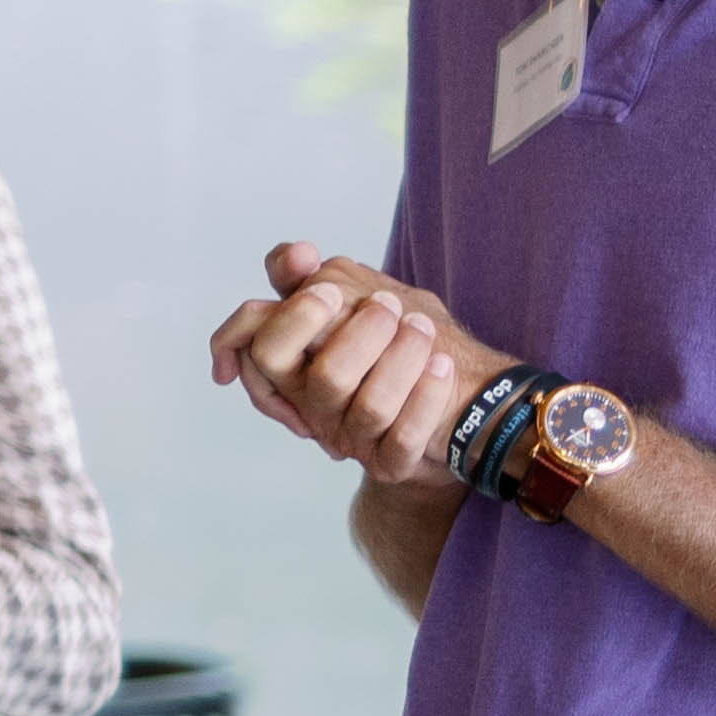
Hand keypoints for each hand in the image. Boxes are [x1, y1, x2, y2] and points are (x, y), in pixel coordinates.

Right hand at [206, 244, 490, 487]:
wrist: (452, 400)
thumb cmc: (390, 343)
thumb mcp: (349, 295)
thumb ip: (309, 275)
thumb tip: (299, 253)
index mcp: (290, 368)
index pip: (263, 348)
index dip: (293, 320)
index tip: (329, 291)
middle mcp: (312, 407)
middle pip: (322, 379)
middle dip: (360, 335)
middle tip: (389, 305)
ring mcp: (351, 438)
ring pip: (370, 408)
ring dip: (404, 359)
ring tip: (424, 328)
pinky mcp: (390, 463)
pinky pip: (405, 438)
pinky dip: (427, 397)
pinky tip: (442, 365)